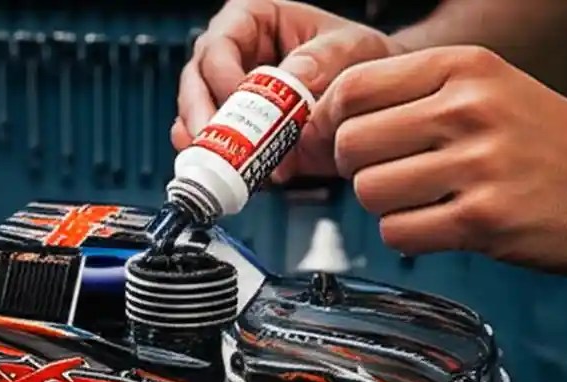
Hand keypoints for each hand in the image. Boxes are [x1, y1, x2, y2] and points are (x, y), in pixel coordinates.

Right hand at [172, 0, 402, 179]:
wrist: (372, 103)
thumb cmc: (359, 61)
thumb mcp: (351, 49)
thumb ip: (321, 59)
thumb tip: (289, 78)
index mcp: (252, 21)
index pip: (219, 46)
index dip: (224, 80)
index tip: (244, 109)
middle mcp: (232, 55)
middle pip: (195, 84)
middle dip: (204, 119)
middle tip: (222, 147)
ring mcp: (227, 96)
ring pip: (195, 118)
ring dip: (209, 146)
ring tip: (230, 166)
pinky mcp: (234, 132)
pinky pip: (211, 148)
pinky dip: (219, 165)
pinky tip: (236, 175)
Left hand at [311, 45, 566, 277]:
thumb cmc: (558, 147)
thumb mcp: (493, 91)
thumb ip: (418, 98)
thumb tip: (332, 122)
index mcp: (466, 68)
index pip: (353, 86)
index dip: (333, 120)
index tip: (342, 139)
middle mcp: (469, 108)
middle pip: (351, 142)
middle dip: (357, 169)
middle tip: (389, 176)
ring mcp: (477, 164)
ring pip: (368, 191)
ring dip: (385, 207)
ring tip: (426, 202)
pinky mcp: (483, 220)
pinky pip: (397, 233)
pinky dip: (408, 237)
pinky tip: (441, 227)